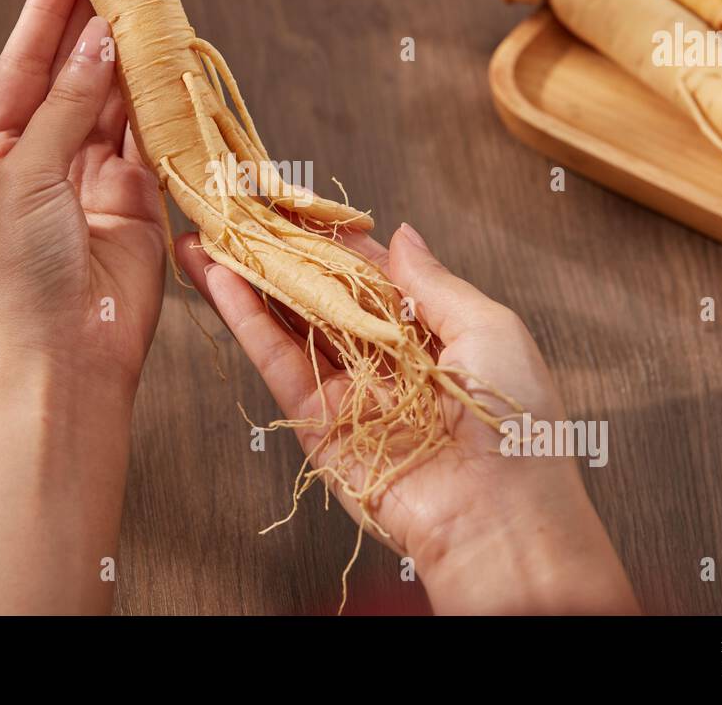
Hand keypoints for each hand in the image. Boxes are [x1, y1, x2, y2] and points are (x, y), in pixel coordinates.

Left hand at [0, 0, 163, 614]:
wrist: (64, 362)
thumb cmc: (19, 277)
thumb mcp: (26, 177)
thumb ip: (66, 106)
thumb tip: (101, 39)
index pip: (23, 63)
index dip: (47, 7)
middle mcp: (44, 159)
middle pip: (72, 74)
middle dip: (93, 19)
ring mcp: (94, 179)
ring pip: (116, 100)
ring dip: (132, 52)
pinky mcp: (141, 200)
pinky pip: (152, 137)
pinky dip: (161, 98)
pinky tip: (168, 55)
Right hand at [175, 222, 637, 613]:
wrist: (499, 520)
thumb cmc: (516, 425)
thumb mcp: (490, 330)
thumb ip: (433, 282)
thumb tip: (400, 234)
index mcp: (431, 332)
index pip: (367, 272)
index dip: (328, 236)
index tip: (289, 200)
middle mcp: (383, 357)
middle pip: (318, 293)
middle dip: (276, 252)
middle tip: (231, 210)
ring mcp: (346, 390)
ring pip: (287, 320)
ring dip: (245, 277)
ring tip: (205, 235)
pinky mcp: (316, 422)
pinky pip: (277, 360)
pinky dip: (244, 318)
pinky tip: (218, 278)